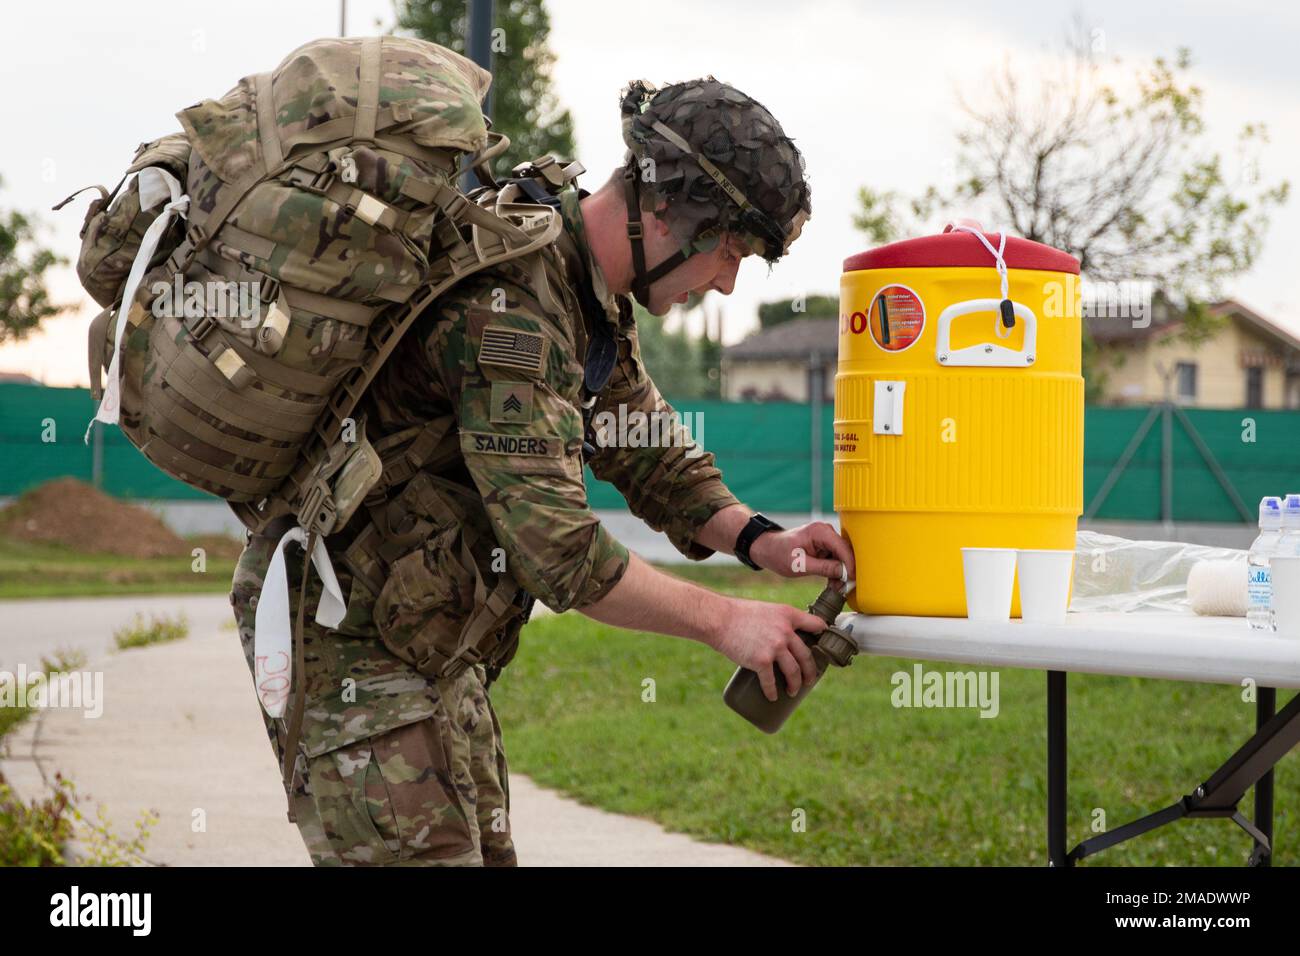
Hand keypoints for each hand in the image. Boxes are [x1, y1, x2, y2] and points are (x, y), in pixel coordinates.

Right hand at [709, 598, 825, 701]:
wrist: (718, 619)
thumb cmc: (737, 612)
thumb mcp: (764, 609)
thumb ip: (776, 621)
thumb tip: (780, 637)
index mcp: (787, 615)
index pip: (815, 624)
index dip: (823, 634)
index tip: (823, 644)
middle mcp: (785, 631)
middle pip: (806, 656)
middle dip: (810, 671)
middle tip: (809, 680)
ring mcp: (775, 647)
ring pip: (794, 671)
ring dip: (796, 684)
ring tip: (793, 691)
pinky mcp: (761, 661)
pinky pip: (771, 682)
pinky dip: (772, 692)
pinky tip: (773, 697)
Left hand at [749, 521, 855, 584]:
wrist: (768, 549)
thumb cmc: (779, 553)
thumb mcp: (800, 565)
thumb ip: (824, 568)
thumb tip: (844, 573)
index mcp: (820, 532)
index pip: (843, 548)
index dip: (851, 565)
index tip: (853, 580)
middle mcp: (826, 532)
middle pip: (845, 552)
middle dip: (846, 571)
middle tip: (844, 588)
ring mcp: (826, 538)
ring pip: (842, 557)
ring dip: (841, 573)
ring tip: (836, 588)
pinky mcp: (825, 546)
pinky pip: (836, 559)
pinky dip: (835, 571)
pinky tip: (833, 583)